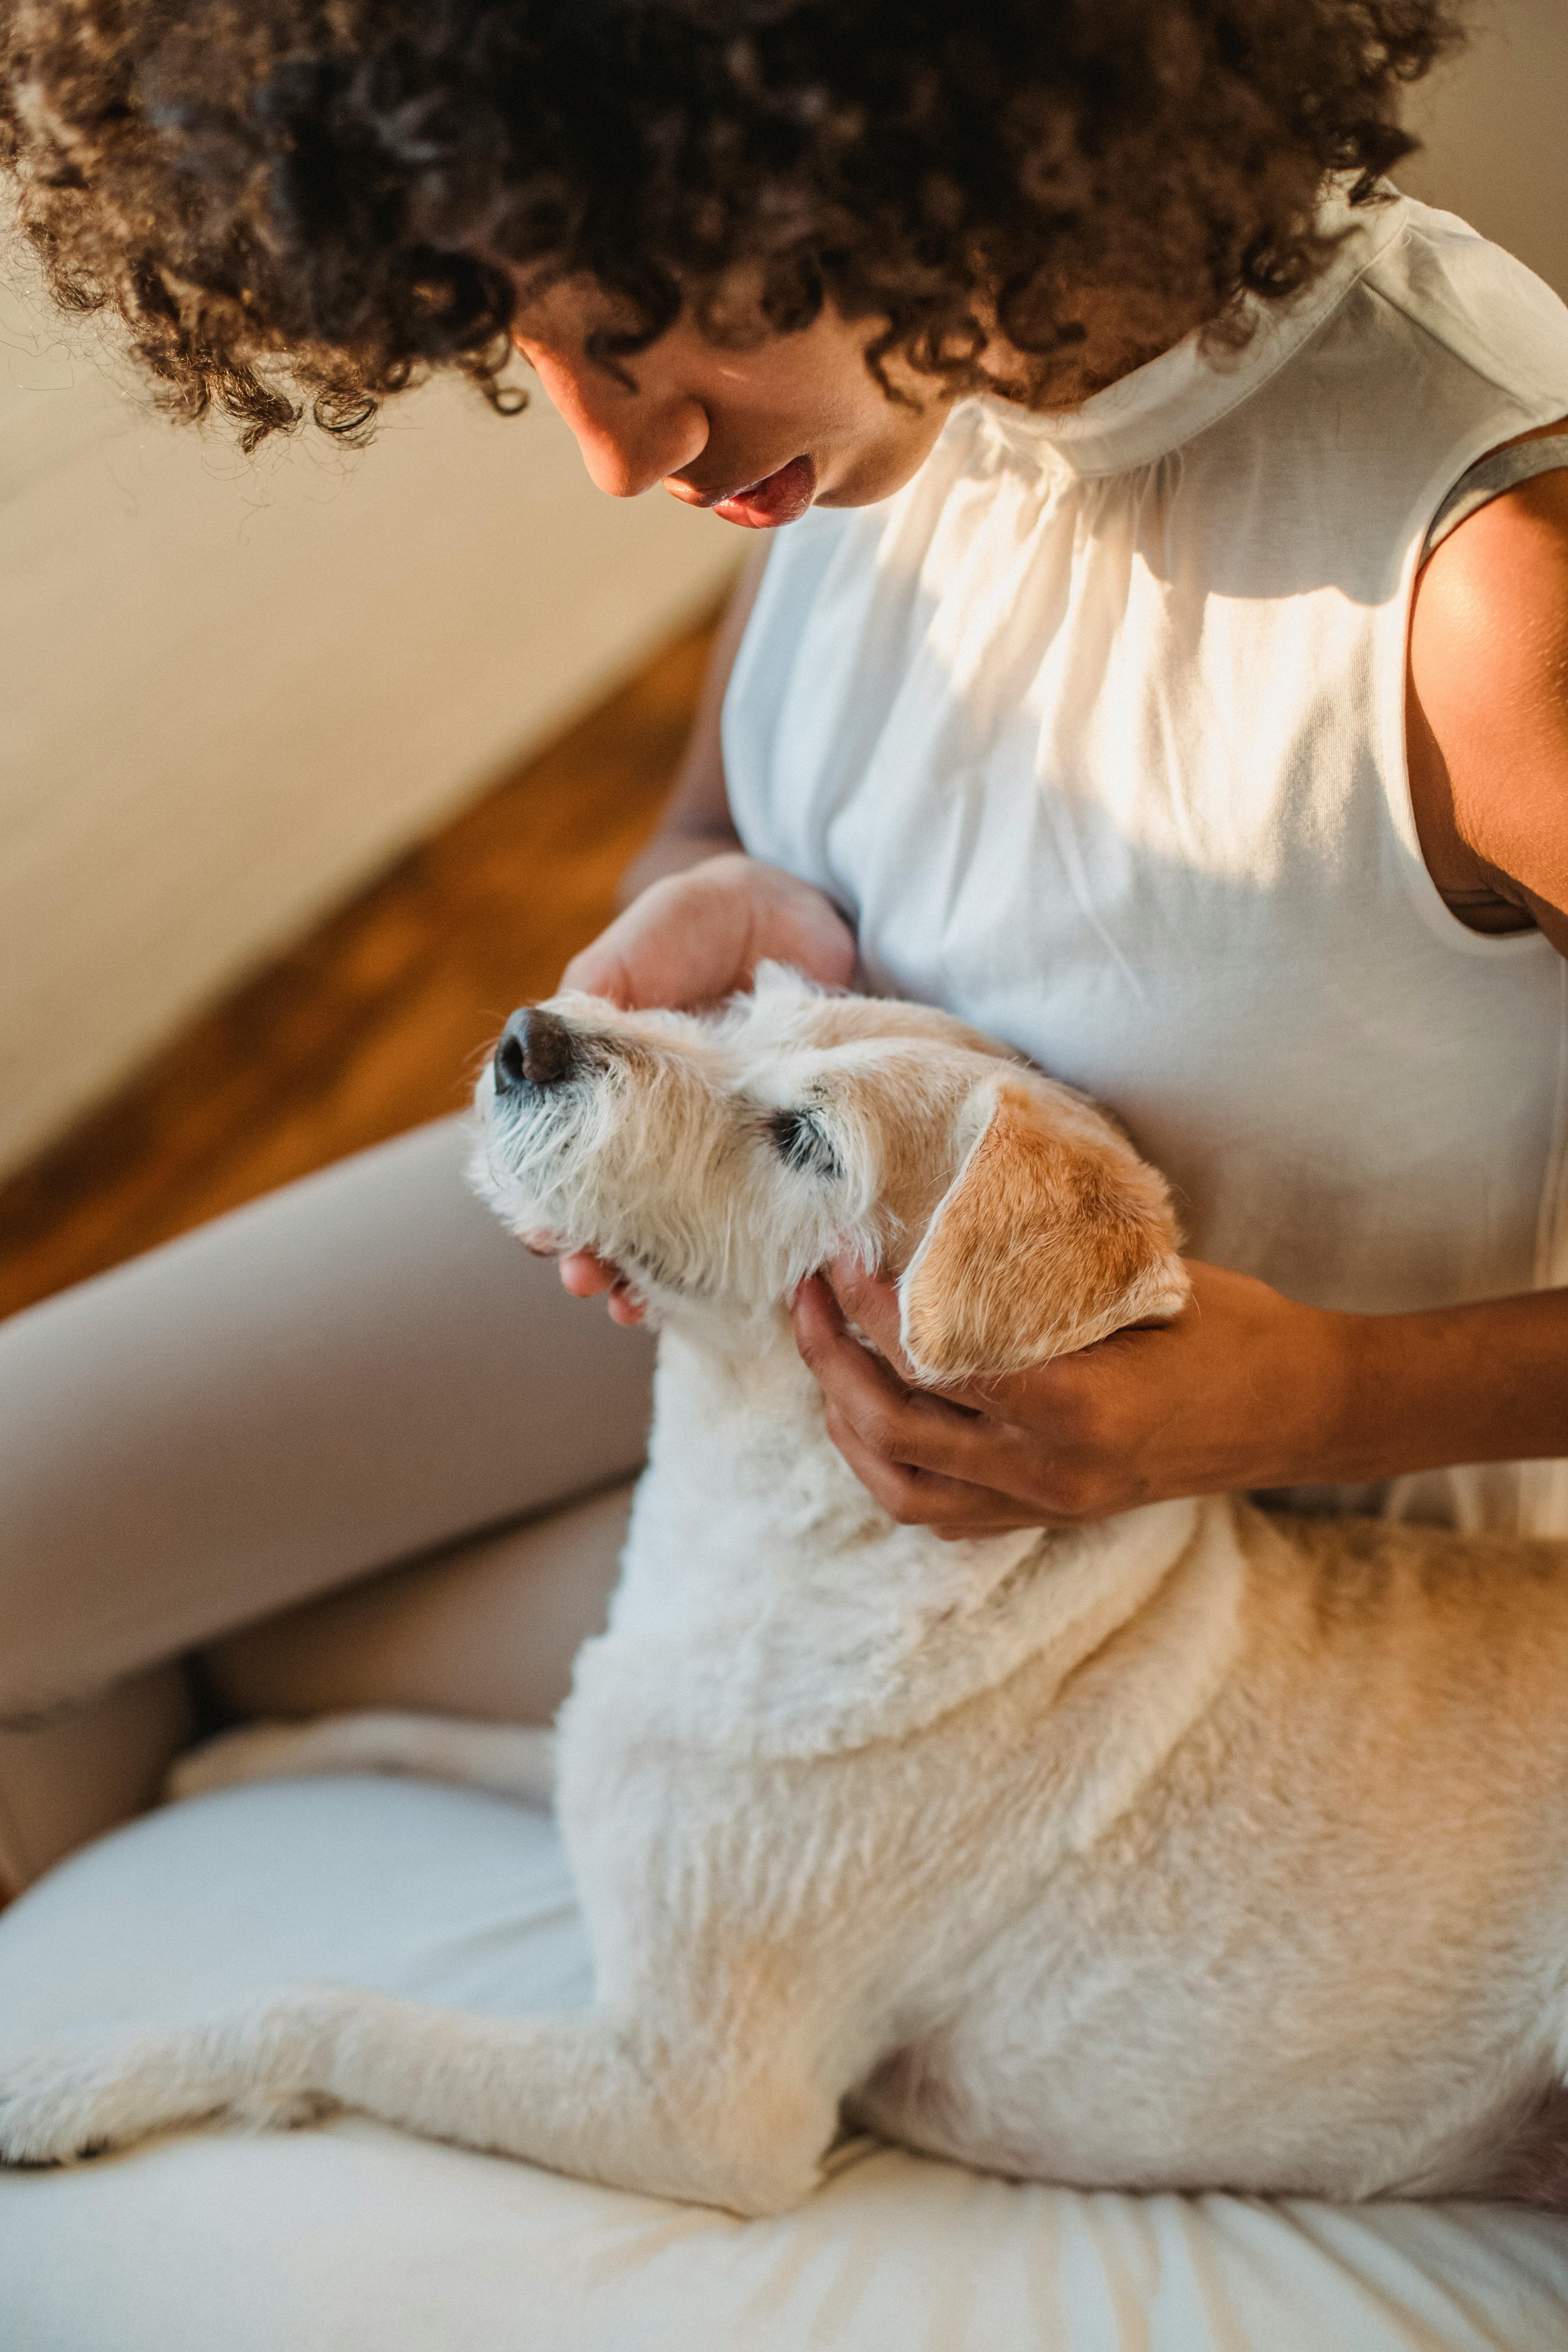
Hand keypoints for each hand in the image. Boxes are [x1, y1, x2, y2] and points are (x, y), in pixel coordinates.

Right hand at [555, 853, 855, 1322]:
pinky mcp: (776, 1156)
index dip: (540, 1199)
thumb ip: (599, 988)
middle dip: (590, 1251)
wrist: (808, 914)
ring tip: (631, 1302)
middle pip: (610, 1206)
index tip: (537, 1231)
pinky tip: (721, 1291)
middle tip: (585, 1277)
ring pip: (674, 1226)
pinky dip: (733, 1257)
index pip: (557, 1156)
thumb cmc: (709, 921)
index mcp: (605, 1084)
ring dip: (647, 1271)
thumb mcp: (646, 940)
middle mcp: (656, 1127)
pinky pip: (752, 1216)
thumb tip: (537, 1044)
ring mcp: (716, 1147)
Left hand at [791, 1257, 1352, 1534]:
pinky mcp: (1050, 1517)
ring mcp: (1048, 1505)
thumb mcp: (1134, 1284)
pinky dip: (887, 1463)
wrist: (1300, 1410)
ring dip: (844, 1420)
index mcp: (1077, 1406)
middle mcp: (1051, 1471)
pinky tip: (869, 1412)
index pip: (930, 1361)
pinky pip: (938, 1509)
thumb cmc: (1232, 1327)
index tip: (842, 1253)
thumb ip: (1036, 1285)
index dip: (868, 1305)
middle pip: (893, 1430)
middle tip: (805, 1294)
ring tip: (822, 1354)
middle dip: (828, 1360)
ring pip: (901, 1486)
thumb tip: (933, 1243)